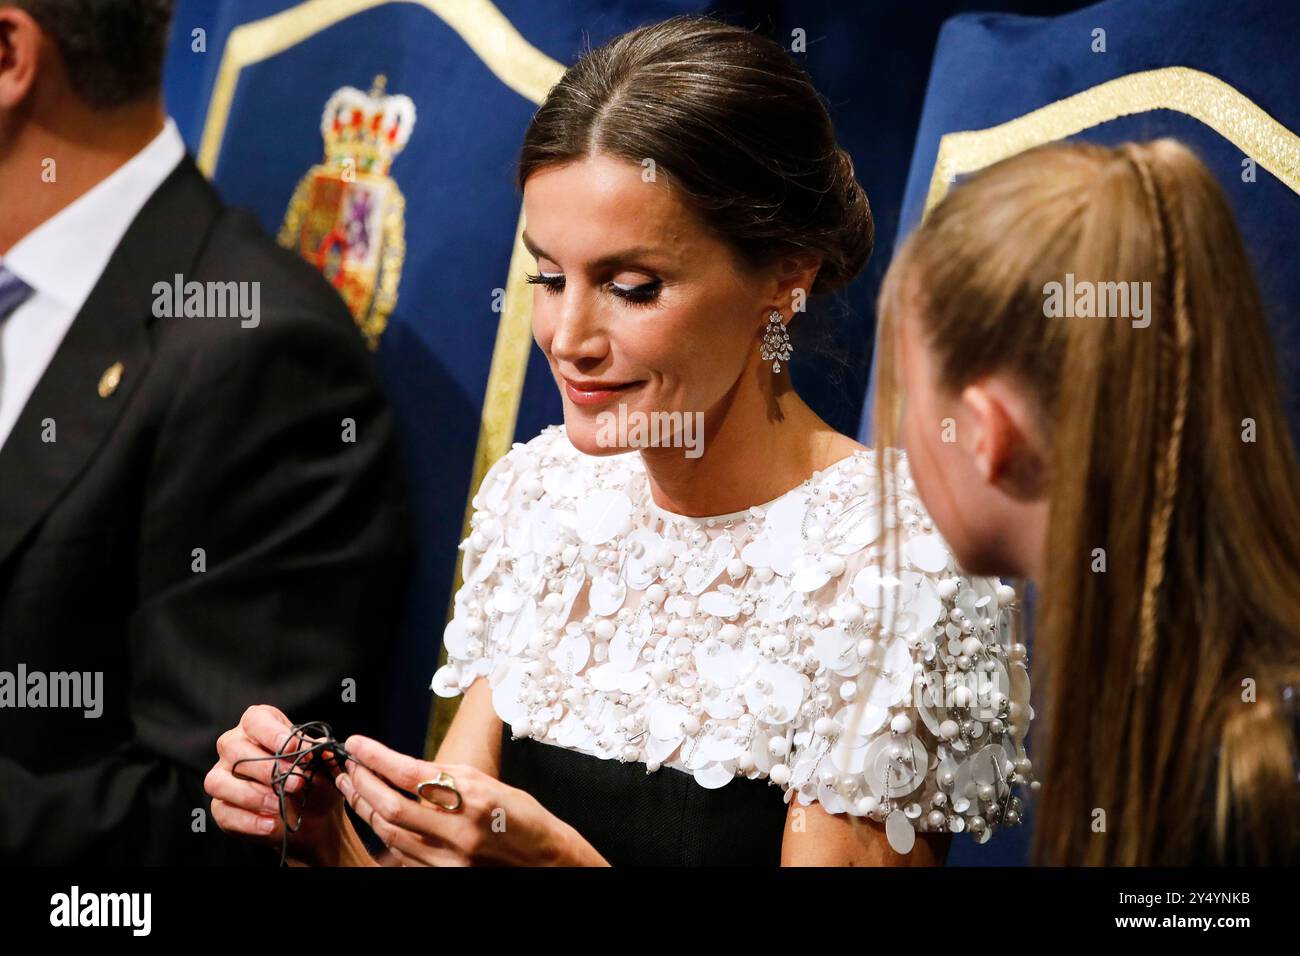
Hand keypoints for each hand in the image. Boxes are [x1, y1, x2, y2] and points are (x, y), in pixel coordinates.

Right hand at [205, 705, 348, 864]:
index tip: (292, 748)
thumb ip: (320, 753)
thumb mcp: (321, 764)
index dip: (271, 732)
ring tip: (279, 804)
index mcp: (259, 726)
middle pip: (234, 749)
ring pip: (219, 781)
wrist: (313, 816)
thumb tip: (321, 747)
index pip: (255, 720)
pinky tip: (270, 824)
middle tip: (296, 782)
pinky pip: (223, 812)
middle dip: (267, 768)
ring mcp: (222, 777)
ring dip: (252, 795)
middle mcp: (234, 746)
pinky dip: (248, 820)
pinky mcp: (220, 807)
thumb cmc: (313, 779)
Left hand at [336, 735, 607, 865]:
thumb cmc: (520, 818)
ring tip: (353, 787)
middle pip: (392, 806)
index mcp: (473, 797)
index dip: (377, 757)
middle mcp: (459, 830)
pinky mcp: (443, 875)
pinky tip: (375, 816)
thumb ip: (447, 776)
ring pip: (391, 833)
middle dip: (363, 783)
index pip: (411, 773)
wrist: (544, 860)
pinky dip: (385, 833)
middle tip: (350, 766)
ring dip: (365, 808)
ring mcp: (449, 858)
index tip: (357, 744)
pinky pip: (402, 854)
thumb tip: (405, 766)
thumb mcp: (488, 783)